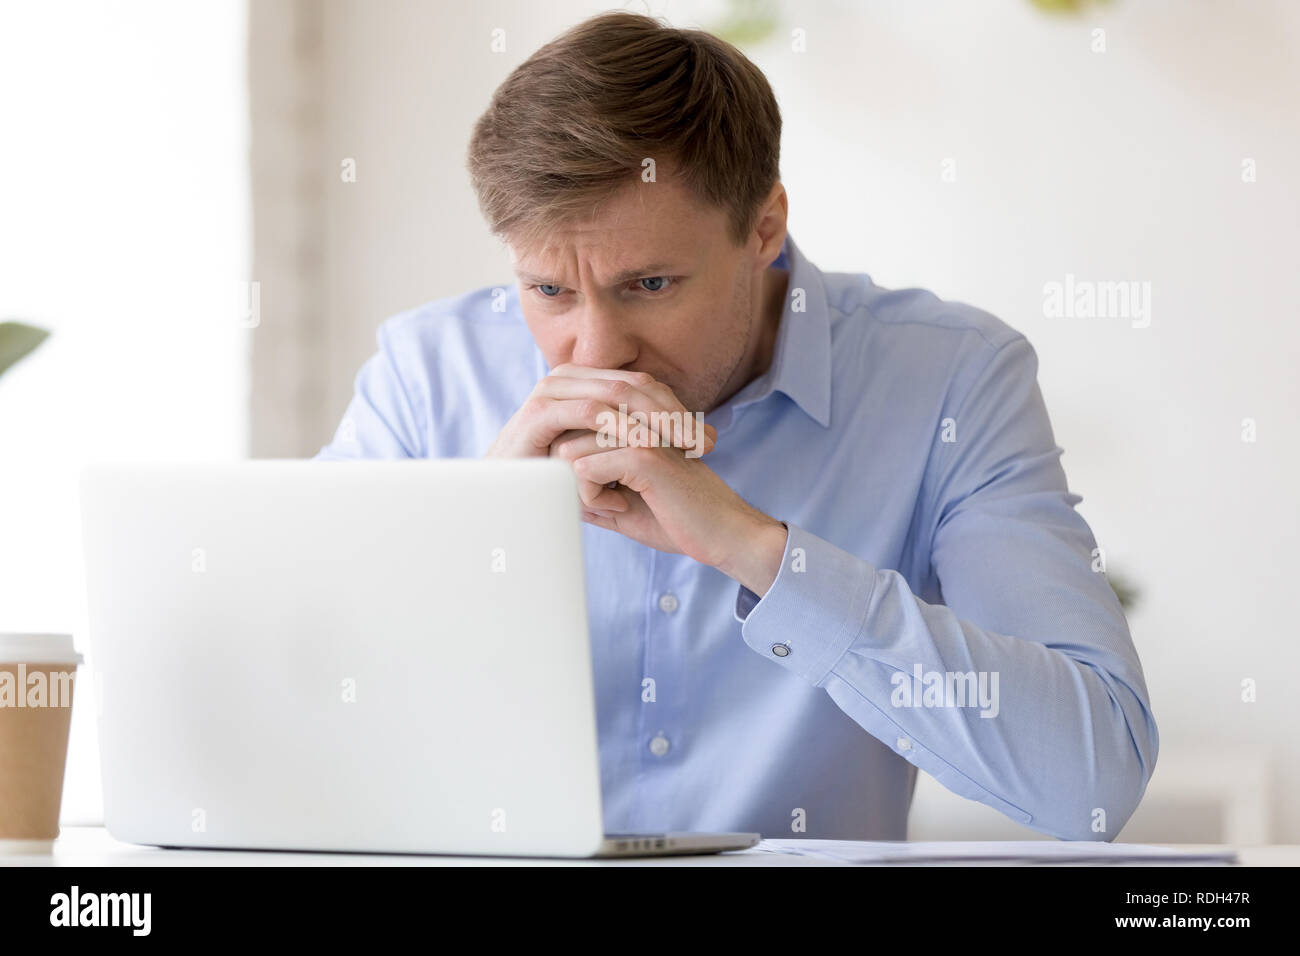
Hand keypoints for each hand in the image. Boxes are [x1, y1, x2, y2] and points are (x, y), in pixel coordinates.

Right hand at [488, 363, 714, 511]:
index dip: (681, 410)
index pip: (646, 386)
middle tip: (706, 443)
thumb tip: (682, 435)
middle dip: (676, 414)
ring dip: (656, 419)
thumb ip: (629, 439)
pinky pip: (591, 412)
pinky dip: (621, 428)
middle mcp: (570, 378)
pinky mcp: (540, 411)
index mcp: (586, 382)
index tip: (711, 440)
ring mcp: (553, 391)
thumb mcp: (599, 455)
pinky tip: (646, 447)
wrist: (500, 494)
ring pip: (617, 394)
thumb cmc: (551, 478)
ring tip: (684, 445)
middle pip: (637, 386)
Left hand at [550, 404, 788, 596]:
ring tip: (613, 504)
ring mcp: (638, 433)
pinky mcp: (642, 453)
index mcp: (630, 426)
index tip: (600, 496)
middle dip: (568, 479)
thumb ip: (591, 491)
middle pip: (562, 438)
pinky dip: (592, 497)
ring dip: (580, 489)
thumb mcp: (624, 505)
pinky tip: (621, 507)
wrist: (723, 534)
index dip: (569, 469)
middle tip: (604, 503)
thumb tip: (552, 490)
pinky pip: (583, 469)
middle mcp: (633, 421)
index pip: (569, 432)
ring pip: (567, 451)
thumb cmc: (678, 521)